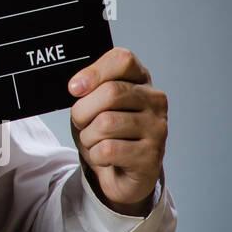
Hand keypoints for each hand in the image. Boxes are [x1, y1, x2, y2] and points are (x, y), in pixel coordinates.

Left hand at [68, 47, 166, 216]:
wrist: (123, 172)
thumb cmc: (107, 132)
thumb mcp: (94, 104)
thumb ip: (89, 88)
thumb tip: (77, 86)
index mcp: (140, 80)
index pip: (122, 60)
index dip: (93, 72)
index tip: (75, 89)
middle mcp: (154, 100)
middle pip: (110, 92)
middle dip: (83, 111)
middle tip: (81, 122)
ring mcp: (157, 128)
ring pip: (106, 123)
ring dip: (88, 136)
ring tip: (95, 141)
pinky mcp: (151, 156)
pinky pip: (108, 150)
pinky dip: (95, 155)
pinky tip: (105, 157)